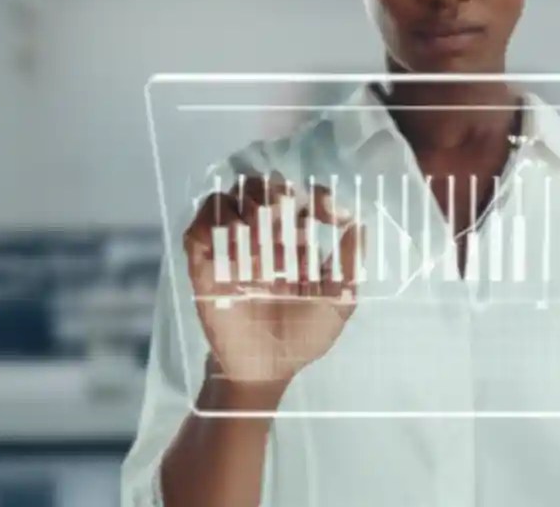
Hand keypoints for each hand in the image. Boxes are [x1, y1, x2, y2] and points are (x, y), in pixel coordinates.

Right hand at [183, 170, 364, 384]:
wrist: (267, 372)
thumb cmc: (303, 338)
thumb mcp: (339, 302)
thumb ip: (350, 264)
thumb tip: (360, 224)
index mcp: (294, 240)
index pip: (301, 197)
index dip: (318, 196)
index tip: (333, 214)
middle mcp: (261, 237)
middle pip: (261, 187)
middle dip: (277, 195)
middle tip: (287, 219)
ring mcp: (230, 248)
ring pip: (230, 200)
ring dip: (246, 209)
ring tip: (262, 237)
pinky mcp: (203, 265)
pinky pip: (199, 228)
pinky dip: (214, 226)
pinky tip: (235, 246)